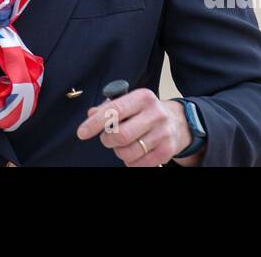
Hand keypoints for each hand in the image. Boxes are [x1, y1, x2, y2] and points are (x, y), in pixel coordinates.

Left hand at [76, 88, 204, 166]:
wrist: (178, 122)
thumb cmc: (146, 112)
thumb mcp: (130, 103)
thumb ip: (109, 107)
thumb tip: (91, 114)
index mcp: (143, 97)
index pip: (114, 110)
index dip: (95, 123)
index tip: (82, 132)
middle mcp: (155, 113)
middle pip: (120, 135)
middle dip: (107, 140)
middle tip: (108, 139)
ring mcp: (163, 133)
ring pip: (128, 152)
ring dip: (119, 152)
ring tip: (123, 145)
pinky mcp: (167, 150)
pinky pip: (139, 164)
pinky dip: (131, 161)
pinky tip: (135, 152)